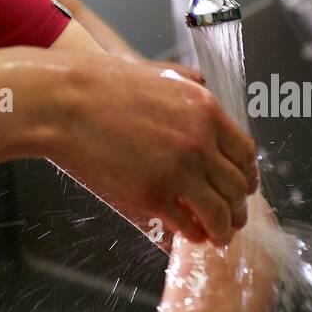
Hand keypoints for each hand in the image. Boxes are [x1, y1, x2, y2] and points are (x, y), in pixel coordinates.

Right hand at [51, 52, 257, 244]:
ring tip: (218, 236)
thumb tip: (203, 84)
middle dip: (239, 208)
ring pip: (220, 213)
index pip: (246, 153)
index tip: (242, 187)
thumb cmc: (102, 85)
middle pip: (238, 187)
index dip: (246, 176)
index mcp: (205, 110)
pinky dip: (193, 235)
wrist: (64, 101)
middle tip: (234, 218)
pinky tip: (190, 235)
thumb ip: (186, 84)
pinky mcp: (152, 195)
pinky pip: (187, 224)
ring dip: (223, 229)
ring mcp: (178, 170)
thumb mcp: (157, 75)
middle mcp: (200, 142)